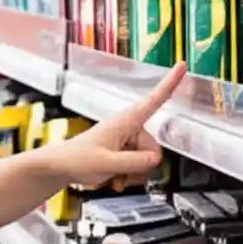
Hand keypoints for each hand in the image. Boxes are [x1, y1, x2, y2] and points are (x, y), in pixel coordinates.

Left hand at [52, 64, 185, 187]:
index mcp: (125, 121)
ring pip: (147, 160)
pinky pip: (139, 166)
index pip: (153, 100)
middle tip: (119, 168)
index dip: (169, 83)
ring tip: (113, 172)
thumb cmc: (77, 159)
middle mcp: (128, 128)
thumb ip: (134, 162)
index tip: (181, 66)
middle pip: (153, 148)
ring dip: (133, 172)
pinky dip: (129, 175)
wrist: (60, 167)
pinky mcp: (123, 151)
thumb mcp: (107, 163)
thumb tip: (156, 159)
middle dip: (141, 164)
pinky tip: (115, 177)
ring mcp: (126, 140)